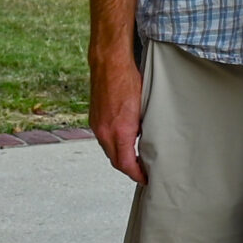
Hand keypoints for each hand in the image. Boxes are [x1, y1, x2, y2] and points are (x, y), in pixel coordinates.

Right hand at [89, 55, 144, 182]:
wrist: (109, 63)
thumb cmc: (129, 80)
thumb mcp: (145, 107)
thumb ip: (144, 126)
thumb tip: (147, 138)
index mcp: (119, 132)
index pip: (126, 164)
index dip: (136, 174)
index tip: (146, 179)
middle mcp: (104, 132)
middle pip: (116, 160)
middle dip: (129, 170)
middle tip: (142, 173)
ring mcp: (97, 125)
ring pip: (109, 150)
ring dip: (121, 157)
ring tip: (135, 160)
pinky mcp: (95, 118)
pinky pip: (104, 139)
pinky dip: (114, 145)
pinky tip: (124, 141)